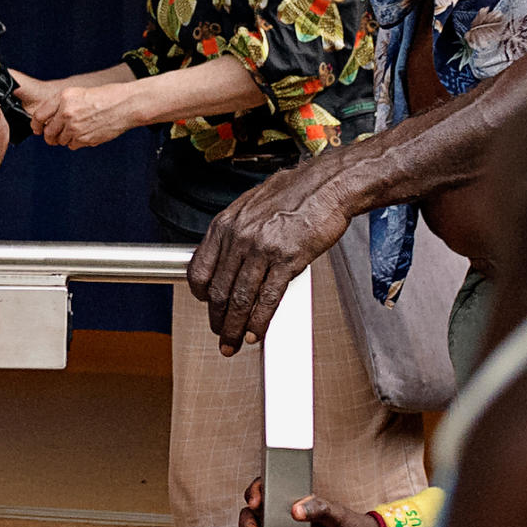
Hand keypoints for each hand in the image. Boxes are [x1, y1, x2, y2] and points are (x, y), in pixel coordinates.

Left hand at [11, 70, 130, 150]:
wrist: (125, 105)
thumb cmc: (104, 97)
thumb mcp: (77, 93)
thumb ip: (60, 105)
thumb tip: (45, 121)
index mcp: (63, 98)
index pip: (39, 116)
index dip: (36, 125)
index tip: (37, 128)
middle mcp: (67, 113)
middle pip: (48, 132)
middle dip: (49, 136)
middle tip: (53, 137)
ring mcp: (75, 127)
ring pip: (60, 141)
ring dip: (65, 139)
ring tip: (78, 130)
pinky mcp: (85, 138)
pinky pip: (73, 145)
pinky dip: (77, 142)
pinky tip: (87, 133)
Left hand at [187, 168, 346, 358]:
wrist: (328, 184)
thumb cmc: (294, 192)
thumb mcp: (251, 206)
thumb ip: (235, 232)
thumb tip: (225, 258)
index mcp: (225, 224)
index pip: (198, 270)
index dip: (200, 295)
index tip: (206, 305)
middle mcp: (239, 237)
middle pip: (219, 291)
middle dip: (217, 320)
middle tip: (220, 334)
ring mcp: (263, 249)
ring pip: (240, 299)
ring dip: (235, 327)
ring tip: (234, 342)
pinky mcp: (288, 259)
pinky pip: (268, 298)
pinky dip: (260, 320)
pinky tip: (257, 332)